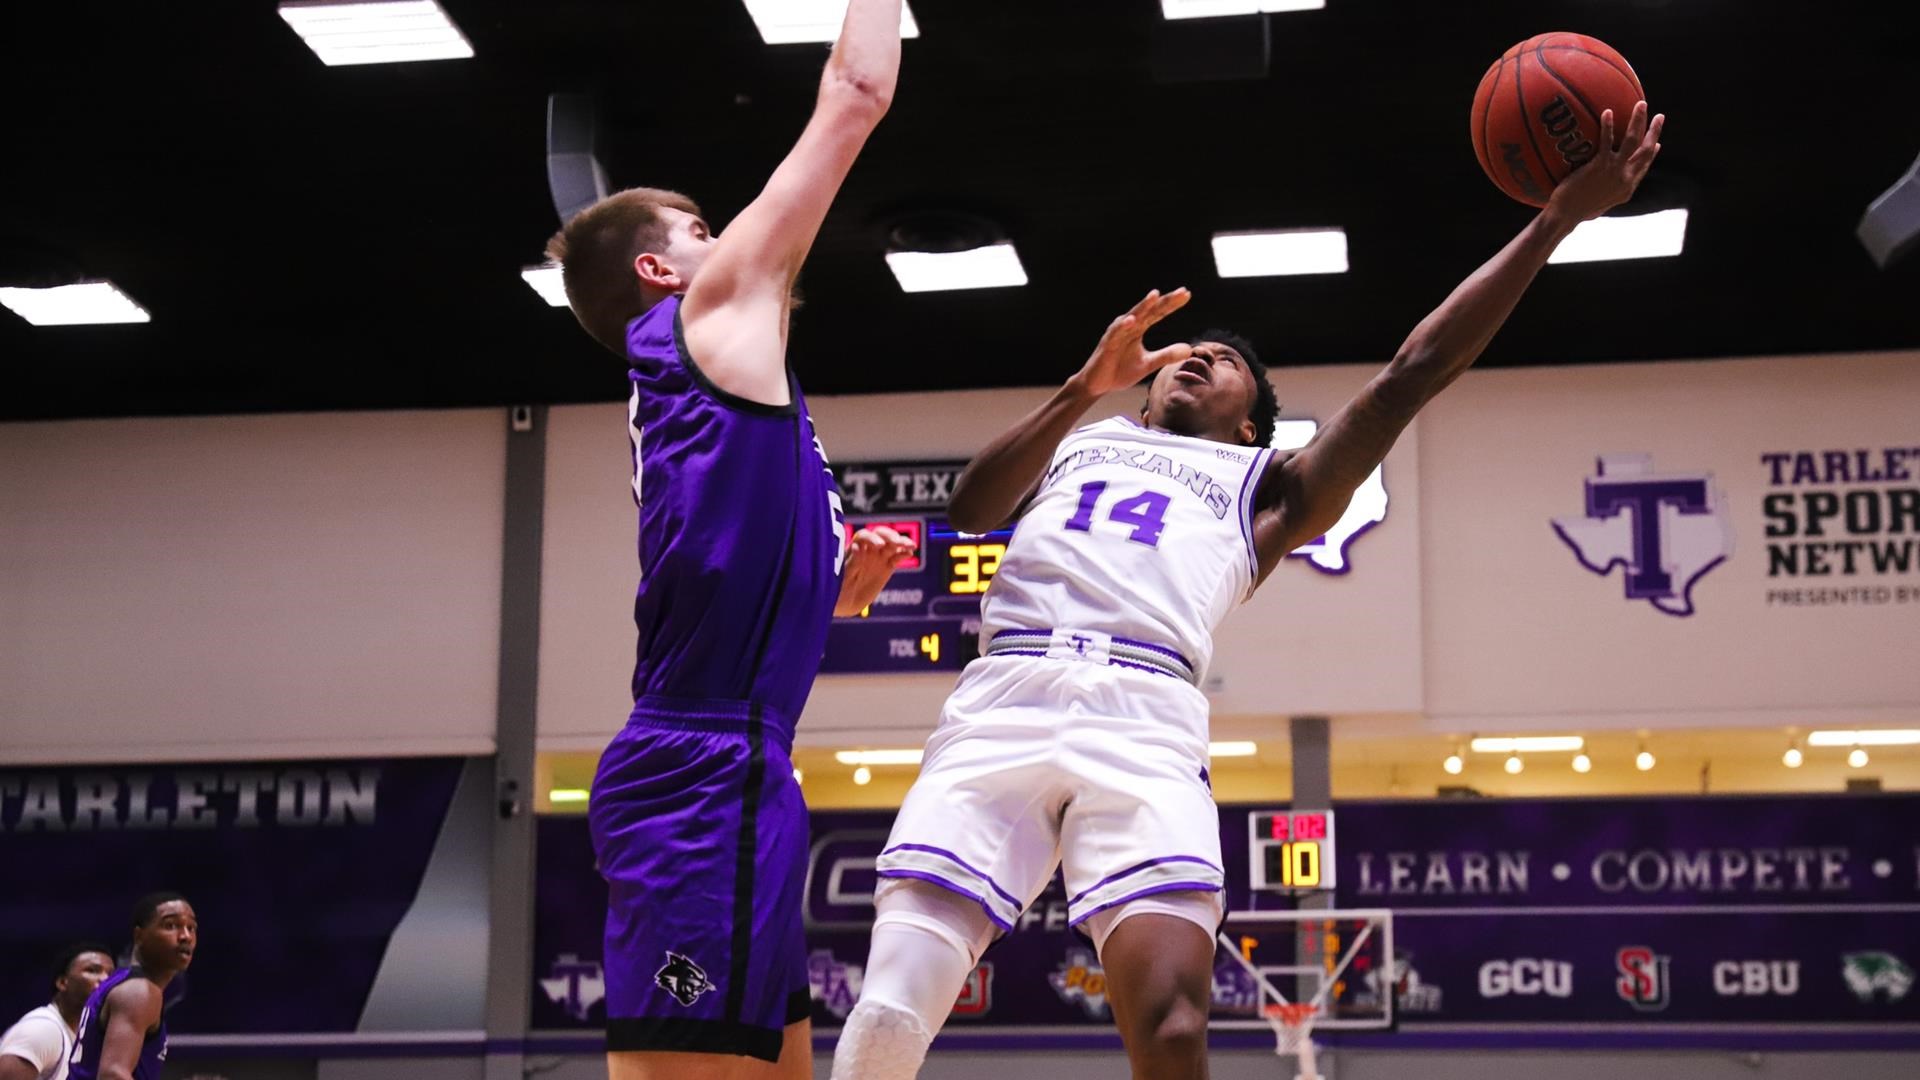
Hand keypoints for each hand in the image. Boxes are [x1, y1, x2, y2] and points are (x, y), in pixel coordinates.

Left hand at [835, 525, 916, 616]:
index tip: (879, 545)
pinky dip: (904, 553)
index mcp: (853, 548)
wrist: (845, 602)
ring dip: (902, 542)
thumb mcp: (842, 578)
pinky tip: (910, 552)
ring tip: (911, 545)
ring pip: (892, 544)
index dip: (872, 538)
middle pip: (880, 535)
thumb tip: (858, 547)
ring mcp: (878, 557)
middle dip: (890, 536)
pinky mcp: (887, 566)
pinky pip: (897, 557)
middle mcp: (867, 549)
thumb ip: (852, 563)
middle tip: (897, 543)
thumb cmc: (837, 589)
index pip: (864, 536)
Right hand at [1070, 288, 1194, 397]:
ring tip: (1155, 295)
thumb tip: (1189, 349)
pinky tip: (1132, 320)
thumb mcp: (1148, 364)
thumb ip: (1166, 355)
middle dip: (1164, 300)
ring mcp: (1117, 334)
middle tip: (1182, 291)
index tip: (1187, 294)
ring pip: (1131, 316)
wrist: (1098, 385)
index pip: (1157, 313)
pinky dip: (1123, 326)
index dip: (1171, 304)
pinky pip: (1115, 333)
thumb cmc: (1120, 371)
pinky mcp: (1107, 345)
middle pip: (1148, 310)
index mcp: (1138, 329)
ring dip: (1143, 306)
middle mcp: (1128, 327)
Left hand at [1545, 100, 1664, 223]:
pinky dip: (1608, 125)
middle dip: (1655, 131)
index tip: (1657, 142)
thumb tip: (1602, 186)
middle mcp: (1626, 178)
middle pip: (1646, 150)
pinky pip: (1606, 141)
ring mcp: (1614, 171)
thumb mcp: (1599, 202)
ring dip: (1639, 120)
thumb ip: (1607, 191)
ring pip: (1633, 141)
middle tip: (1660, 116)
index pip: (1644, 166)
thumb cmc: (1577, 211)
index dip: (1652, 153)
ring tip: (1641, 104)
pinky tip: (1608, 112)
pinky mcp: (1600, 166)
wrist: (1567, 215)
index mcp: (1627, 188)